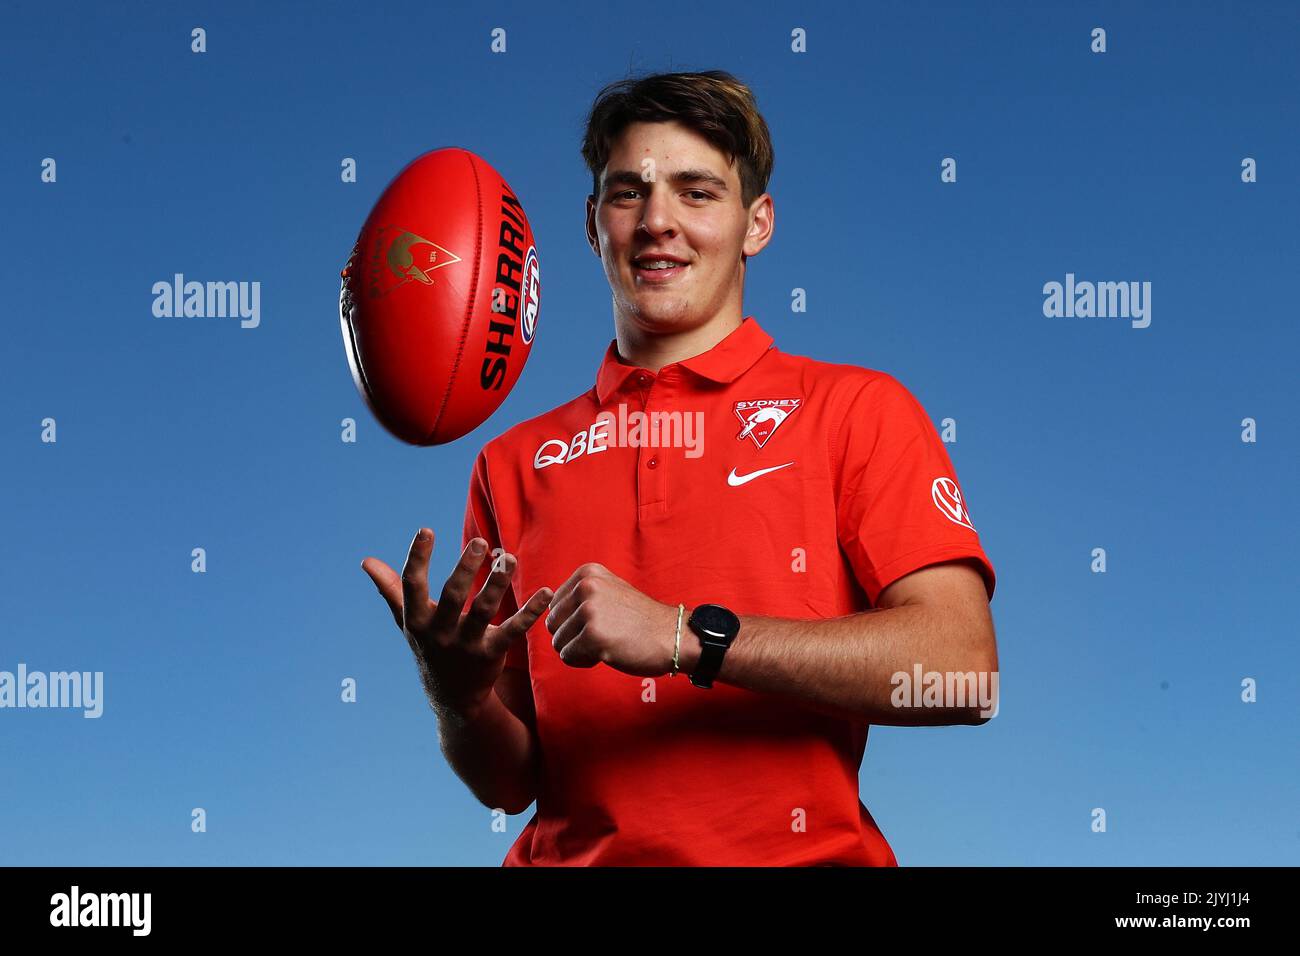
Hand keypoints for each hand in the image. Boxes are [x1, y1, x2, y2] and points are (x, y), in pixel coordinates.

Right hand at [361, 528, 552, 721]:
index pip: (413, 585)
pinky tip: (545, 592)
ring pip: (483, 610)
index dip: (417, 558)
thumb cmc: (429, 647)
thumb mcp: (407, 622)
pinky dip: (531, 612)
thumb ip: (391, 589)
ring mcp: (466, 644)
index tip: (426, 530)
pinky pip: (513, 630)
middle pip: (451, 595)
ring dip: (497, 584)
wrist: (452, 698)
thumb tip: (366, 560)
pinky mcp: (492, 653)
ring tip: (509, 559)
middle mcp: (439, 632)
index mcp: (416, 620)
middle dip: (465, 568)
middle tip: (480, 541)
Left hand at [545, 562, 683, 676]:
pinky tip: (606, 654)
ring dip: (578, 650)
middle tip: (602, 636)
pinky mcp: (593, 636)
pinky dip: (583, 661)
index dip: (573, 621)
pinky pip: (568, 656)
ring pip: (558, 642)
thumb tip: (547, 609)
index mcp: (588, 573)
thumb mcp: (609, 591)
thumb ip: (580, 595)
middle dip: (572, 637)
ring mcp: (590, 611)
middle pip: (552, 623)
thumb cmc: (640, 620)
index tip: (600, 622)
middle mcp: (586, 587)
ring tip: (606, 644)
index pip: (554, 605)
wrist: (672, 635)